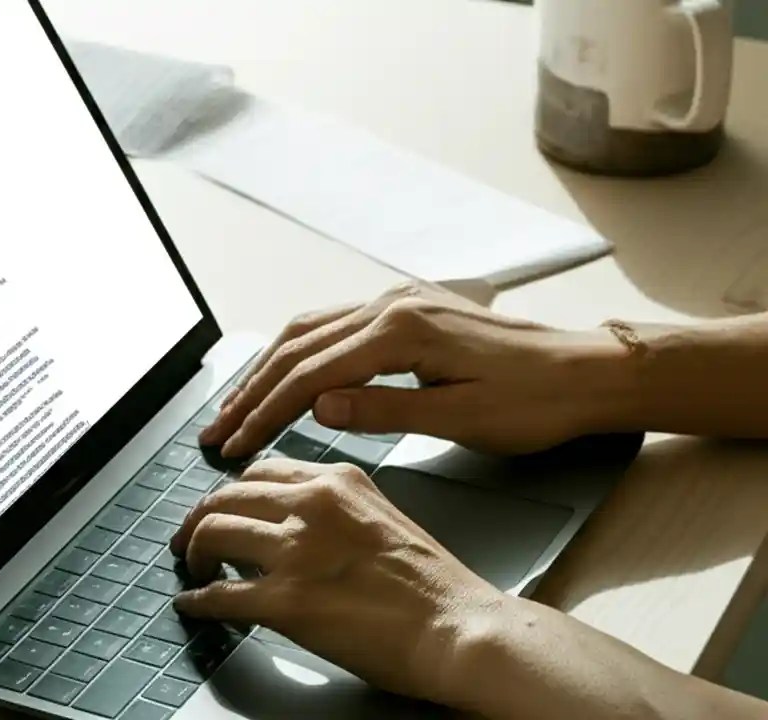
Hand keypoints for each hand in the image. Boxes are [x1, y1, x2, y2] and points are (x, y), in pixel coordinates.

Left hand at [169, 458, 505, 705]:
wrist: (459, 629)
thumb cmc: (434, 586)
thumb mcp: (382, 517)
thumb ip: (334, 510)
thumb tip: (292, 524)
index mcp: (336, 481)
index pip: (260, 471)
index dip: (230, 492)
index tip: (221, 507)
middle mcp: (311, 504)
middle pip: (224, 496)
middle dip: (199, 519)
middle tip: (190, 539)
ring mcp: (296, 550)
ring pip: (213, 534)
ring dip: (194, 553)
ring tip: (193, 568)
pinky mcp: (286, 600)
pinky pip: (219, 595)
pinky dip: (198, 600)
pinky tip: (193, 605)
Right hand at [201, 281, 628, 456]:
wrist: (589, 371)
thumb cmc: (536, 403)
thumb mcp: (461, 420)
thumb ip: (384, 412)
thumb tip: (318, 408)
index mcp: (402, 332)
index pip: (310, 373)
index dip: (265, 411)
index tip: (233, 444)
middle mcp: (392, 305)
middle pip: (297, 345)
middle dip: (252, 390)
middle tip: (217, 431)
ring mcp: (399, 302)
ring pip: (310, 329)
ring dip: (269, 368)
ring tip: (238, 406)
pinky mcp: (409, 310)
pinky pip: (335, 325)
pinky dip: (300, 352)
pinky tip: (286, 375)